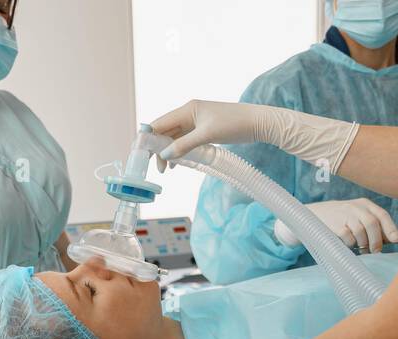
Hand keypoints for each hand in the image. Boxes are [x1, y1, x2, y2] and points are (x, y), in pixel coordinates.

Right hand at [150, 99, 358, 172]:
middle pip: (164, 131)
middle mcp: (189, 113)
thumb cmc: (235, 124)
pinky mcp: (203, 130)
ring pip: (173, 138)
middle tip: (155, 168)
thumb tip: (165, 155)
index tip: (139, 153)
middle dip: (157, 149)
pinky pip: (184, 141)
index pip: (159, 123)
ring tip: (166, 170)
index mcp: (187, 109)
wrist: (259, 123)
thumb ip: (184, 145)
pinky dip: (178, 152)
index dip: (147, 137)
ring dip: (167, 152)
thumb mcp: (207, 135)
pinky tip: (176, 164)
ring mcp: (196, 122)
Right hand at [273, 198, 397, 251]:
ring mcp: (344, 215)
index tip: (395, 240)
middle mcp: (356, 207)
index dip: (390, 228)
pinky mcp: (335, 225)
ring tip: (362, 249)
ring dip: (364, 244)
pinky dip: (351, 245)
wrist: (313, 215)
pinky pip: (348, 239)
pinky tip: (348, 244)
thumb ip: (372, 225)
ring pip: (361, 232)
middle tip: (376, 251)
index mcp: (364, 204)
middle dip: (377, 240)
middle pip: (372, 224)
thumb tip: (389, 241)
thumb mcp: (357, 217)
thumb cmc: (340, 219)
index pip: (382, 215)